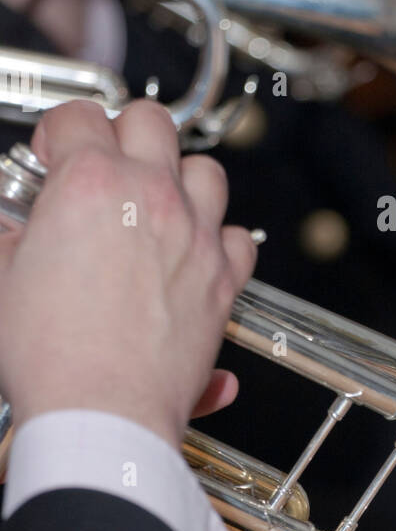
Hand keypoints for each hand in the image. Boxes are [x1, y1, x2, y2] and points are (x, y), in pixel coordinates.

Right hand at [0, 100, 256, 449]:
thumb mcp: (0, 280)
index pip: (77, 117)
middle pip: (150, 120)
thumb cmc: (50, 357)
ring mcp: (193, 234)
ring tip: (155, 202)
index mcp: (88, 184)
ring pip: (206, 169)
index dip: (58, 133)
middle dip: (122, 132)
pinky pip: (238, 237)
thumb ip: (9, 237)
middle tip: (103, 164)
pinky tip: (194, 252)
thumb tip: (14, 227)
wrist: (100, 413)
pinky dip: (219, 239)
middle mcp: (150, 196)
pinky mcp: (222, 278)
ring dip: (179, 176)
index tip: (53, 155)